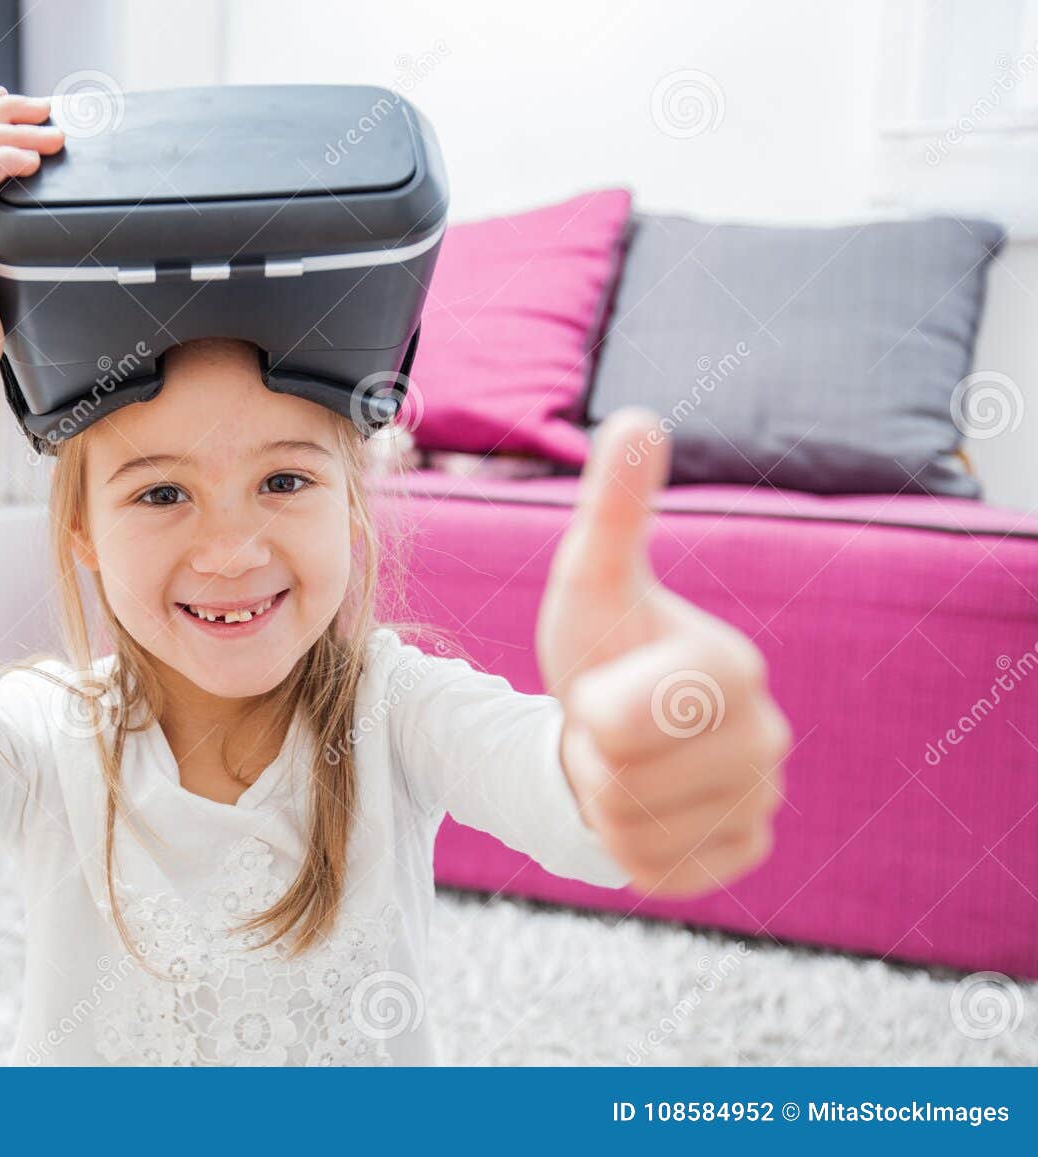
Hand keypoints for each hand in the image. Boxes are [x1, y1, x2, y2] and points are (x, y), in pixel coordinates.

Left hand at [535, 406, 791, 896]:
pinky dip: (626, 845)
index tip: (601, 690)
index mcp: (732, 668)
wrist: (605, 731)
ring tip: (621, 763)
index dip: (590, 710)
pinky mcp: (742, 856)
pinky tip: (642, 805)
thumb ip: (613, 508)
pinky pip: (654, 870)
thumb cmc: (599, 650)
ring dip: (604, 801)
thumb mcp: (589, 581)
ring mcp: (761, 803)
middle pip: (622, 779)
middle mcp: (766, 738)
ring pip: (634, 829)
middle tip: (607, 730)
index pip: (621, 719)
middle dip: (592, 757)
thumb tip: (637, 418)